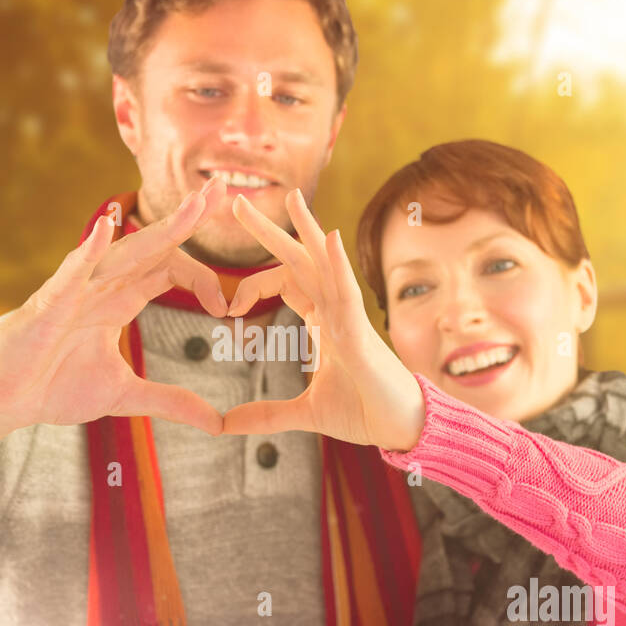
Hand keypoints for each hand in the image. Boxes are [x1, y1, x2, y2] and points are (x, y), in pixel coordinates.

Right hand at [0, 179, 230, 435]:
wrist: (3, 400)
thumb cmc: (54, 386)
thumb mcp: (126, 395)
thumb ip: (171, 402)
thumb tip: (217, 424)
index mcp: (121, 299)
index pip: (171, 269)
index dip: (204, 280)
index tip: (228, 310)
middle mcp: (103, 285)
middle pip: (154, 244)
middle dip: (188, 217)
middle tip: (222, 188)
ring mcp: (76, 290)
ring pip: (124, 250)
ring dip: (160, 227)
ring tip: (193, 203)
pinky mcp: (49, 304)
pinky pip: (72, 272)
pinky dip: (90, 249)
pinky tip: (108, 227)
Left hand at [221, 189, 425, 450]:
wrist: (400, 429)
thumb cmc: (364, 412)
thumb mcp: (305, 414)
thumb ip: (266, 415)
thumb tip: (225, 425)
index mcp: (323, 320)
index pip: (285, 282)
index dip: (253, 286)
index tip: (229, 308)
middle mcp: (335, 310)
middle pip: (298, 260)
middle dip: (268, 231)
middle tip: (237, 202)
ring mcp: (350, 317)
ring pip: (324, 264)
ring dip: (306, 228)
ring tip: (290, 196)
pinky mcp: (361, 333)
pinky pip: (347, 292)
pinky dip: (337, 265)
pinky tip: (328, 239)